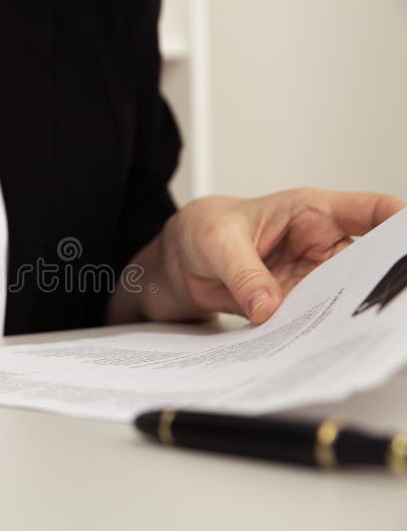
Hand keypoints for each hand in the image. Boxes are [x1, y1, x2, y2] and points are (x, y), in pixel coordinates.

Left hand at [113, 188, 405, 323]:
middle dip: (386, 283)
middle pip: (370, 264)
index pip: (371, 212)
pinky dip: (317, 336)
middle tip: (390, 310)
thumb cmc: (202, 230)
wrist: (177, 262)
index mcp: (311, 213)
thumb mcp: (217, 243)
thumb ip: (244, 272)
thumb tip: (269, 306)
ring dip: (351, 317)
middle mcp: (319, 247)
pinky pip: (313, 322)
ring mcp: (309, 280)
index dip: (401, 225)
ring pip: (345, 299)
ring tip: (357, 338)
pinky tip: (318, 350)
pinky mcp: (292, 307)